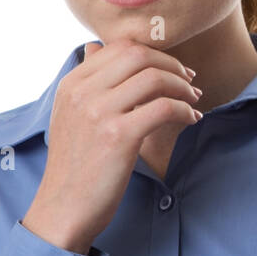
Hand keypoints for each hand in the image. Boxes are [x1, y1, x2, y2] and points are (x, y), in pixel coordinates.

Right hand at [22, 37, 201, 253]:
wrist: (62, 208)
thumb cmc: (76, 164)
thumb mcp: (71, 114)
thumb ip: (88, 82)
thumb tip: (96, 46)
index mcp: (71, 83)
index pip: (119, 47)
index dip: (154, 53)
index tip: (173, 69)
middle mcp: (82, 92)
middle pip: (139, 55)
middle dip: (172, 65)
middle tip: (190, 81)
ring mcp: (99, 112)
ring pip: (154, 78)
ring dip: (183, 88)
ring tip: (194, 101)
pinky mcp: (118, 136)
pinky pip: (164, 108)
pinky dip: (185, 110)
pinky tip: (191, 119)